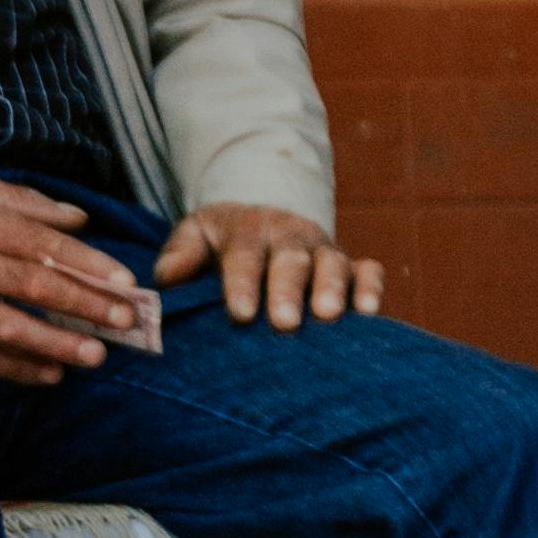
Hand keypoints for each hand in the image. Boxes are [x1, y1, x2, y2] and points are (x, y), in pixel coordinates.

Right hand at [0, 172, 144, 383]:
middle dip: (84, 307)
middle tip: (124, 322)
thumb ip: (29, 203)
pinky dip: (16, 370)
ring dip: (55, 346)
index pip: (44, 246)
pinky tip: (50, 375)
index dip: (88, 265)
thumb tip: (79, 219)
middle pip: (34, 289)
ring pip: (9, 329)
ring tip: (94, 357)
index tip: (125, 282)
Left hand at [155, 205, 383, 327]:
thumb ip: (180, 254)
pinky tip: (369, 312)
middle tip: (283, 322)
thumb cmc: (223, 240)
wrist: (264, 215)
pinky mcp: (350, 264)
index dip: (242, 283)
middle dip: (288, 290)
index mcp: (248, 231)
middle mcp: (289, 238)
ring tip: (328, 316)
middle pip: (291, 261)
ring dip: (333, 289)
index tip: (239, 313)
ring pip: (333, 264)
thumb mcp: (196, 234)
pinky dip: (371, 287)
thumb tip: (166, 277)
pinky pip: (368, 270)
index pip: (244, 255)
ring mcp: (323, 251)